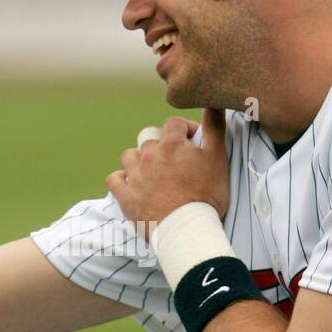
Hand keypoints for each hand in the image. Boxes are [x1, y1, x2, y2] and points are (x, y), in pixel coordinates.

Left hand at [106, 108, 229, 230]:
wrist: (187, 230)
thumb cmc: (207, 196)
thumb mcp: (218, 158)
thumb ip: (215, 127)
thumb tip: (214, 102)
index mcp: (171, 144)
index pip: (174, 123)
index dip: (185, 131)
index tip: (193, 143)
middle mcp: (149, 155)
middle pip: (151, 138)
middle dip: (163, 146)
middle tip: (177, 164)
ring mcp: (134, 175)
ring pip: (130, 155)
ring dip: (140, 160)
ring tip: (153, 173)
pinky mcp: (125, 196)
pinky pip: (113, 179)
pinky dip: (121, 179)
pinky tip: (130, 183)